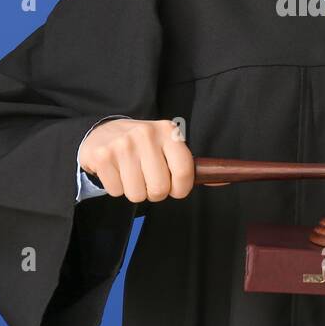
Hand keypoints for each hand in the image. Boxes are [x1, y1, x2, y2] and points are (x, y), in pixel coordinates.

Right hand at [78, 118, 194, 203]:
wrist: (103, 132)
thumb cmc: (142, 145)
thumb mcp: (167, 145)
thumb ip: (189, 165)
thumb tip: (222, 181)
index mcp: (167, 131)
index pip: (184, 170)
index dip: (181, 189)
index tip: (175, 190)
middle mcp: (145, 134)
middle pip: (159, 188)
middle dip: (155, 193)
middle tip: (149, 181)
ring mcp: (122, 144)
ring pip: (136, 194)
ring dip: (135, 192)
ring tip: (131, 175)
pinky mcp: (102, 156)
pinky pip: (116, 192)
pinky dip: (117, 188)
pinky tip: (116, 172)